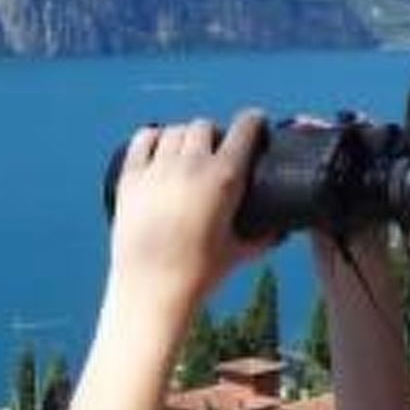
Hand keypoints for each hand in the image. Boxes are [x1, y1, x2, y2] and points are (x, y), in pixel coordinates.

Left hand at [107, 111, 272, 311]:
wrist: (152, 287)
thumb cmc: (200, 273)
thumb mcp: (240, 252)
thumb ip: (264, 237)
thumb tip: (280, 231)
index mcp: (225, 177)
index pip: (244, 128)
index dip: (253, 122)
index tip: (255, 124)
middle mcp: (191, 165)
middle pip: (205, 127)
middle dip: (214, 134)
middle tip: (216, 149)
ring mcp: (157, 169)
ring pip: (175, 131)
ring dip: (185, 137)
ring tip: (187, 151)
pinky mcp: (130, 178)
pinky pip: (142, 140)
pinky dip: (153, 138)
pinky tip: (158, 145)